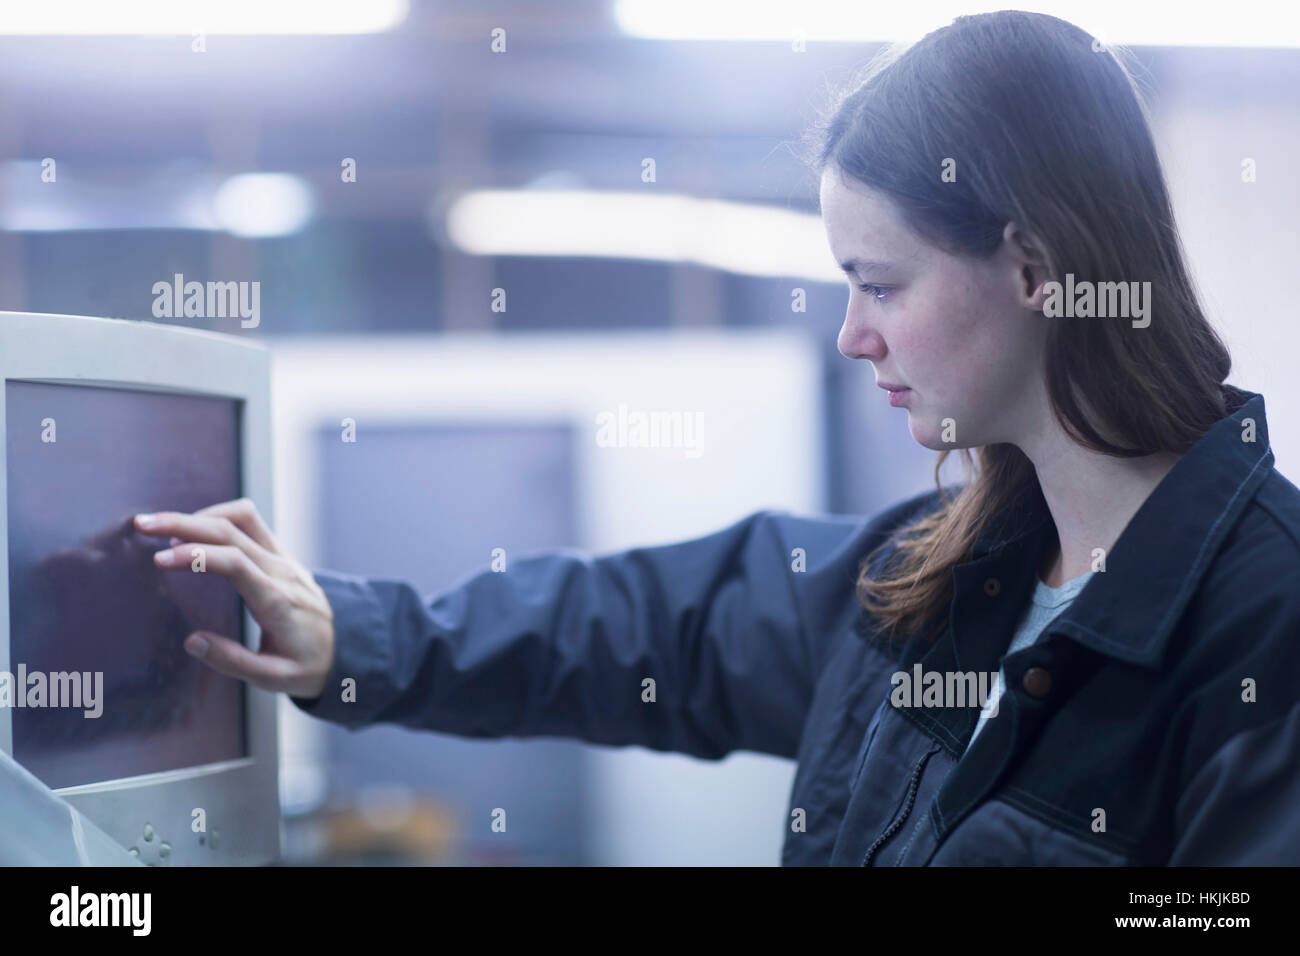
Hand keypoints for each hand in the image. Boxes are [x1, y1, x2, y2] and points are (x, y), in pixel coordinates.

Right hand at [134, 498, 334, 698]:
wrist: (346, 646)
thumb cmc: (307, 665)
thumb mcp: (275, 679)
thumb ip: (234, 662)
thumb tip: (192, 642)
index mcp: (277, 602)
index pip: (237, 564)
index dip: (198, 556)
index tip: (160, 559)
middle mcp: (281, 571)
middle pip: (232, 531)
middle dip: (185, 523)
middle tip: (144, 524)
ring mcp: (283, 557)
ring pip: (243, 518)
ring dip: (200, 515)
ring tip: (162, 527)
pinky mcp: (280, 552)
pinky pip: (250, 522)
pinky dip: (217, 518)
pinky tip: (192, 531)